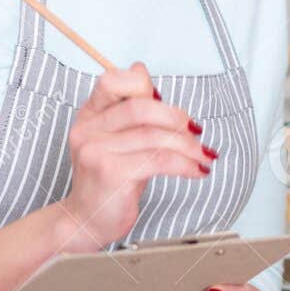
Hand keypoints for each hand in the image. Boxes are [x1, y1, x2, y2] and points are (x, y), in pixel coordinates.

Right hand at [57, 61, 212, 252]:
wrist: (87, 220)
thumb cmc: (109, 179)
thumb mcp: (116, 139)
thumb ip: (131, 108)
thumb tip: (142, 70)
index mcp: (89, 115)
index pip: (112, 80)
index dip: (144, 85)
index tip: (168, 106)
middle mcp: (88, 130)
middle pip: (141, 107)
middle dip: (177, 118)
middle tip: (196, 132)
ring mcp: (97, 151)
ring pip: (155, 136)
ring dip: (188, 146)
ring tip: (203, 156)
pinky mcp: (111, 173)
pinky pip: (159, 160)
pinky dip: (185, 164)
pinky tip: (197, 170)